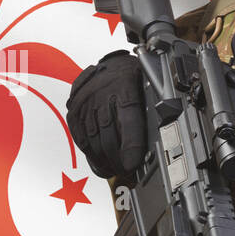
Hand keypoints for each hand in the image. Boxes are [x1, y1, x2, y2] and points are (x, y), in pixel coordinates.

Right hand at [65, 50, 146, 182]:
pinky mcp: (74, 109)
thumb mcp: (148, 87)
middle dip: (117, 159)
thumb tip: (160, 140)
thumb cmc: (132, 76)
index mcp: (126, 84)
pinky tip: (98, 162)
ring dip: (103, 159)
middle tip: (126, 171)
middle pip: (108, 134)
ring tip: (114, 170)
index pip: (128, 119)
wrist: (110, 63)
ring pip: (92, 138)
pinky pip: (79, 136)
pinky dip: (89, 152)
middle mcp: (102, 92)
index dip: (130, 146)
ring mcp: (85, 101)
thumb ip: (150, 112)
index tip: (132, 164)